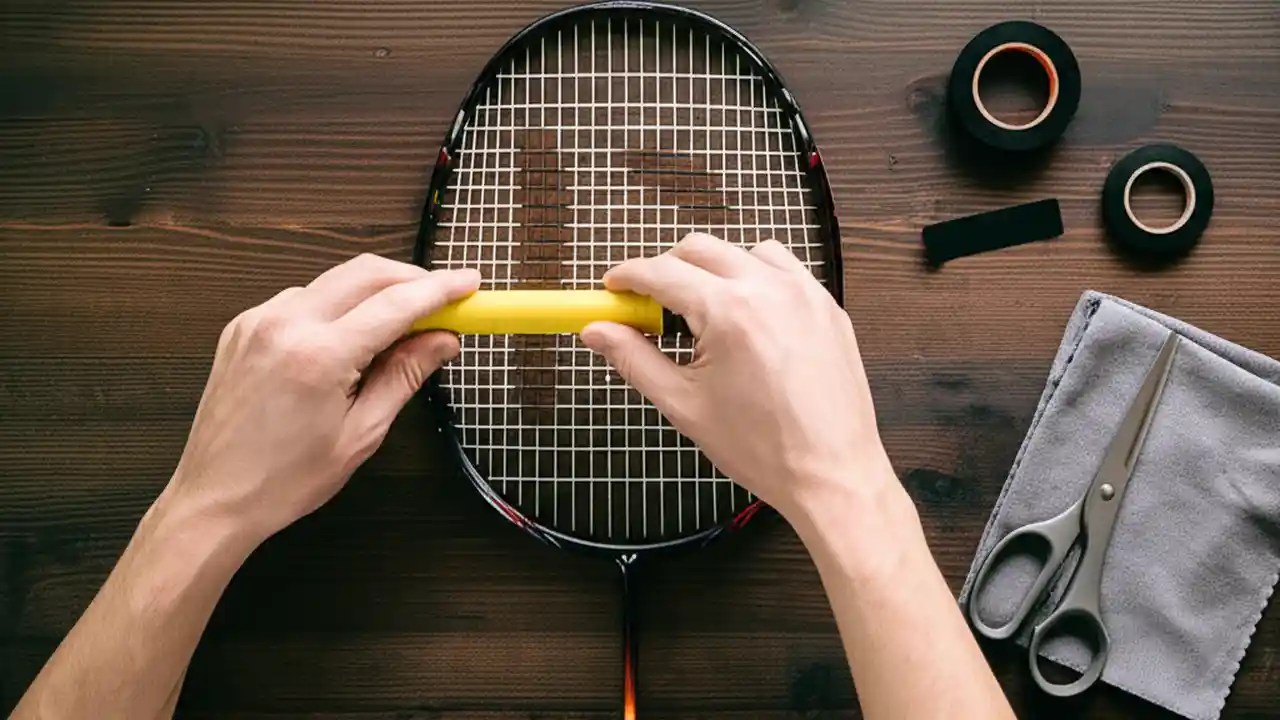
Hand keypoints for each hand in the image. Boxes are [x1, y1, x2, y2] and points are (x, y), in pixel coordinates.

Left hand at [165, 254, 479, 542]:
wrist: (214, 498)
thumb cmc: (285, 479)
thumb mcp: (361, 433)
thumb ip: (404, 376)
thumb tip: (443, 340)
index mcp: (318, 355)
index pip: (395, 303)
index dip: (440, 289)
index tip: (469, 284)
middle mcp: (285, 324)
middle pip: (365, 272)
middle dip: (410, 278)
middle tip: (444, 299)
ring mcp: (259, 320)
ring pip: (334, 281)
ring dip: (373, 292)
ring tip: (399, 329)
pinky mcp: (244, 326)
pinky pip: (303, 299)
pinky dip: (336, 307)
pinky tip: (349, 339)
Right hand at [580, 233, 888, 521]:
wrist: (831, 474)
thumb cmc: (762, 447)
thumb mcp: (684, 404)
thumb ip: (634, 359)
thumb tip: (596, 331)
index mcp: (729, 312)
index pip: (662, 272)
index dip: (627, 277)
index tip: (612, 287)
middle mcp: (769, 289)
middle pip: (699, 248)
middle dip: (666, 268)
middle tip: (649, 305)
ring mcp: (804, 293)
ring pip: (743, 251)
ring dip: (714, 268)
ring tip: (702, 312)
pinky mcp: (827, 306)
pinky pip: (783, 268)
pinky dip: (756, 276)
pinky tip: (747, 315)